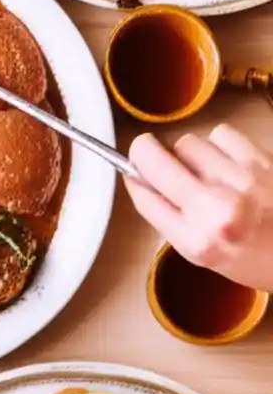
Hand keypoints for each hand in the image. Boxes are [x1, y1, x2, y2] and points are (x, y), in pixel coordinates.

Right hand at [126, 126, 272, 290]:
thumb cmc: (261, 258)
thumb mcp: (204, 254)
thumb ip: (168, 218)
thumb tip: (140, 178)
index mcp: (196, 240)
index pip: (141, 190)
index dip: (133, 175)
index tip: (135, 172)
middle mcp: (215, 210)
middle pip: (150, 154)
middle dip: (146, 152)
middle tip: (154, 157)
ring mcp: (240, 181)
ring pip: (188, 142)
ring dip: (192, 153)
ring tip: (209, 171)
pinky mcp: (262, 161)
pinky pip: (221, 134)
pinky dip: (222, 146)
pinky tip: (233, 164)